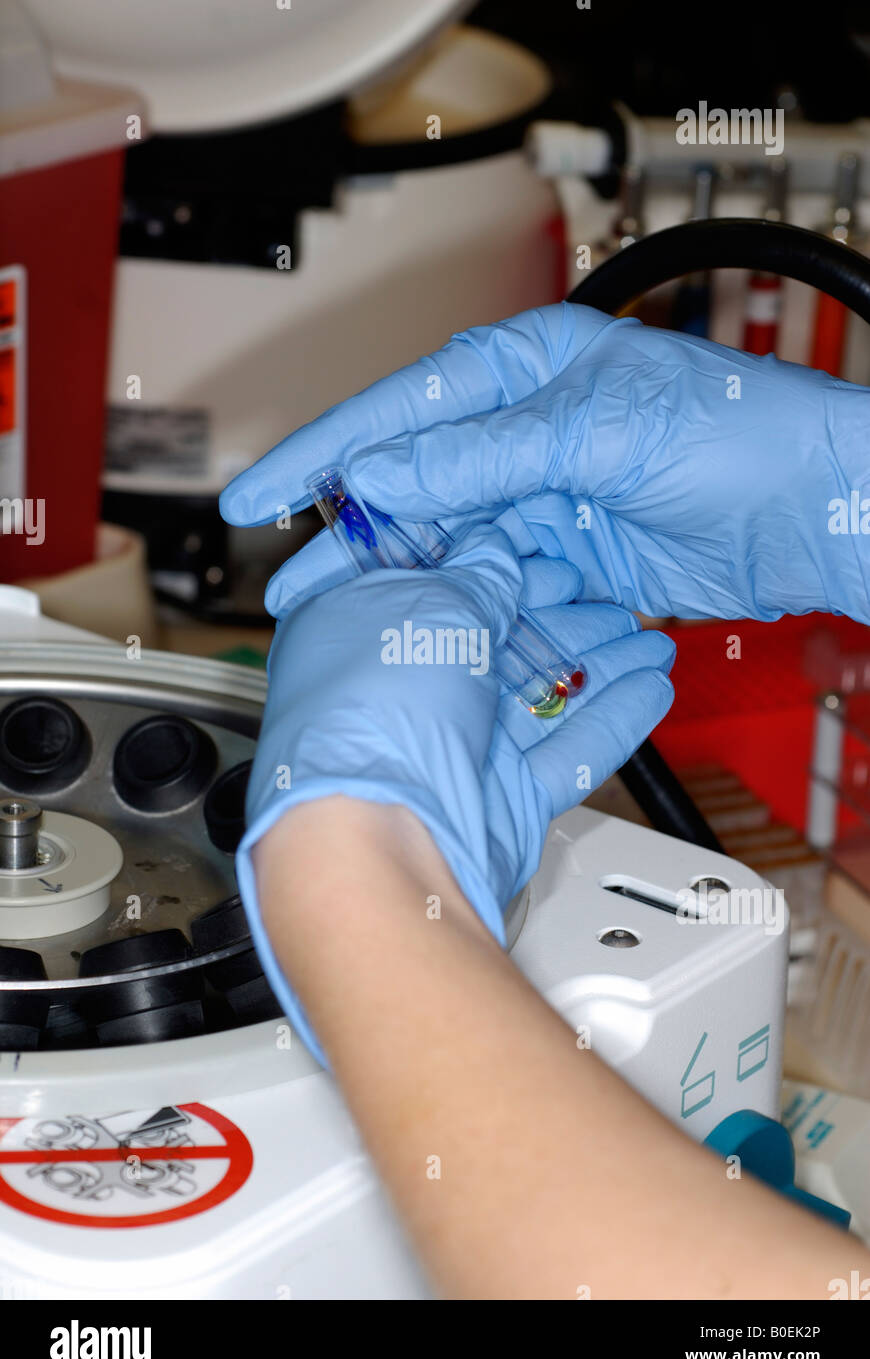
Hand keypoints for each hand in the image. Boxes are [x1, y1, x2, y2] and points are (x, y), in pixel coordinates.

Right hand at [220, 303, 869, 623]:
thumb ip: (487, 456)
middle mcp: (530, 432)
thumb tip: (385, 471)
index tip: (260, 493)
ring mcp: (549, 499)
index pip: (403, 410)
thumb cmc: (738, 437)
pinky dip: (466, 609)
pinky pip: (498, 584)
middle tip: (293, 584)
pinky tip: (428, 633)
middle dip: (352, 535)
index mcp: (528, 370)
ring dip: (402, 581)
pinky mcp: (573, 558)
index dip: (326, 453)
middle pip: (415, 486)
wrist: (817, 512)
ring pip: (450, 543)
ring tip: (343, 620)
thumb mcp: (600, 434)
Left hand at [235, 524, 674, 1064]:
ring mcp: (450, 746)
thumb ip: (478, 577)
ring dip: (599, 666)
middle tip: (612, 598)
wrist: (382, 839)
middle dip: (564, 617)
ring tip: (651, 641)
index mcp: (357, 629)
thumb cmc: (374, 714)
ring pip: (538, 694)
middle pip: (496, 641)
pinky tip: (650, 690)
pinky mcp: (496, 798)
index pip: (432, 583)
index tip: (546, 547)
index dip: (495, 561)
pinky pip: (562, 751)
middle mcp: (399, 688)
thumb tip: (496, 553)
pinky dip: (608, 720)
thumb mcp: (433, 606)